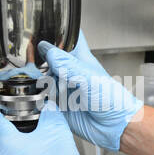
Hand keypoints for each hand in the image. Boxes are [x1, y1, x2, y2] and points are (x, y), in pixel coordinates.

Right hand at [38, 33, 142, 150]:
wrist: (114, 126)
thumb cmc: (111, 99)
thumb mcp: (88, 77)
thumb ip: (67, 64)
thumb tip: (47, 49)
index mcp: (79, 59)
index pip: (69, 37)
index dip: (58, 30)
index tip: (43, 28)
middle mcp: (69, 71)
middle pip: (48, 58)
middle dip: (40, 61)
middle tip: (40, 65)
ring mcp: (63, 87)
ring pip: (43, 78)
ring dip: (40, 81)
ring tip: (46, 86)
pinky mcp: (59, 104)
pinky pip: (42, 98)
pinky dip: (39, 97)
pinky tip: (42, 98)